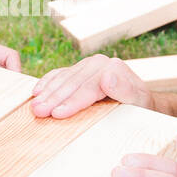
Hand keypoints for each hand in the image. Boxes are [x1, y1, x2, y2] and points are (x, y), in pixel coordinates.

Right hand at [30, 53, 153, 118]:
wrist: (142, 102)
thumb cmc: (141, 107)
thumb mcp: (140, 103)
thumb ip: (126, 90)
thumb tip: (107, 77)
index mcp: (113, 68)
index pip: (88, 88)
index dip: (72, 102)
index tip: (57, 114)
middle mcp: (99, 63)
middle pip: (72, 83)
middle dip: (54, 98)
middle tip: (38, 112)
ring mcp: (87, 65)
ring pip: (63, 78)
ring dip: (47, 93)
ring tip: (34, 107)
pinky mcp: (79, 69)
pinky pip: (59, 74)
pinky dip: (47, 82)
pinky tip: (36, 91)